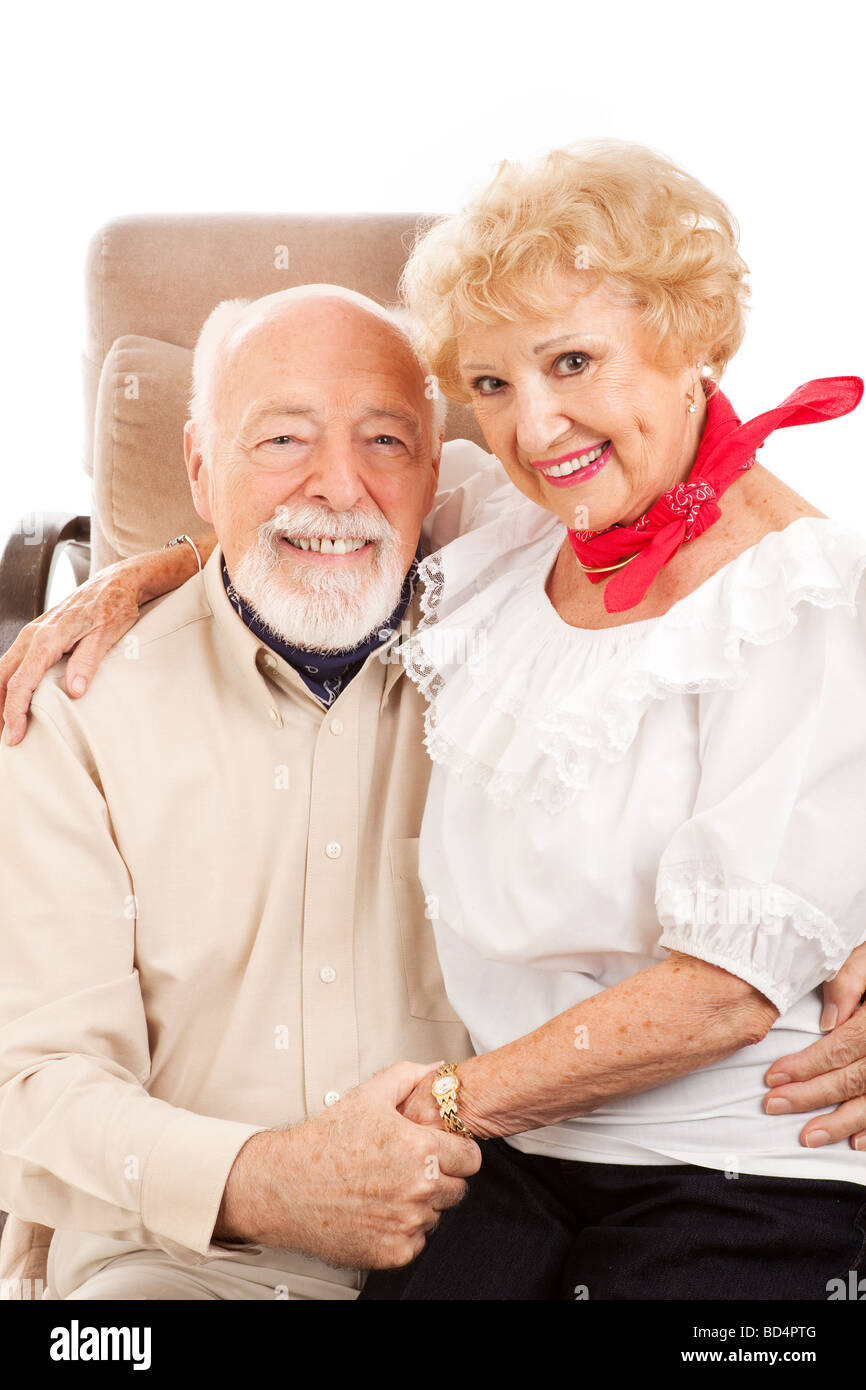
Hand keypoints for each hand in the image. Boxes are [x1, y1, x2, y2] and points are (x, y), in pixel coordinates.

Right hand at [0, 542, 204, 744]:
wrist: (115, 584)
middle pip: (3, 677)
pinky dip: (9, 682)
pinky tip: (14, 698)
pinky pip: (14, 661)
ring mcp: (32, 633)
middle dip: (0, 708)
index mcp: (47, 638)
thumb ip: (87, 663)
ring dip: (2, 696)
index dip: (15, 711)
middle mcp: (33, 634)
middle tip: (5, 738)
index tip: (14, 735)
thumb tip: (74, 691)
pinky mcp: (37, 634)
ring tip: (5, 723)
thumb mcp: (106, 637)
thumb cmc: (113, 609)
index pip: (22, 681)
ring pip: (4, 668)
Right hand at [216, 1061, 481, 1269]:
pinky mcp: (393, 1252)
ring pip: (436, 1215)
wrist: (285, 1187)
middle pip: (458, 1189)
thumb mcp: (367, 1096)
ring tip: (385, 1188)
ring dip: (420, 1204)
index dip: (457, 1151)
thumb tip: (437, 1070)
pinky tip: (377, 1211)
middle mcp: (419, 1189)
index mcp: (420, 1150)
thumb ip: (409, 1077)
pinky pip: (416, 1241)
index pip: (471, 1158)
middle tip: (407, 1168)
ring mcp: (407, 1224)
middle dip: (440, 1177)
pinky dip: (402, 1230)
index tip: (440, 1151)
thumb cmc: (322, 1143)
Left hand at [764, 943, 865, 1148]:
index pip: (841, 1047)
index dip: (807, 1065)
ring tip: (808, 1135)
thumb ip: (847, 981)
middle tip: (775, 1104)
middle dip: (811, 1095)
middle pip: (853, 1078)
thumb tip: (828, 1020)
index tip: (774, 1076)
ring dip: (840, 1122)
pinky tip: (853, 1141)